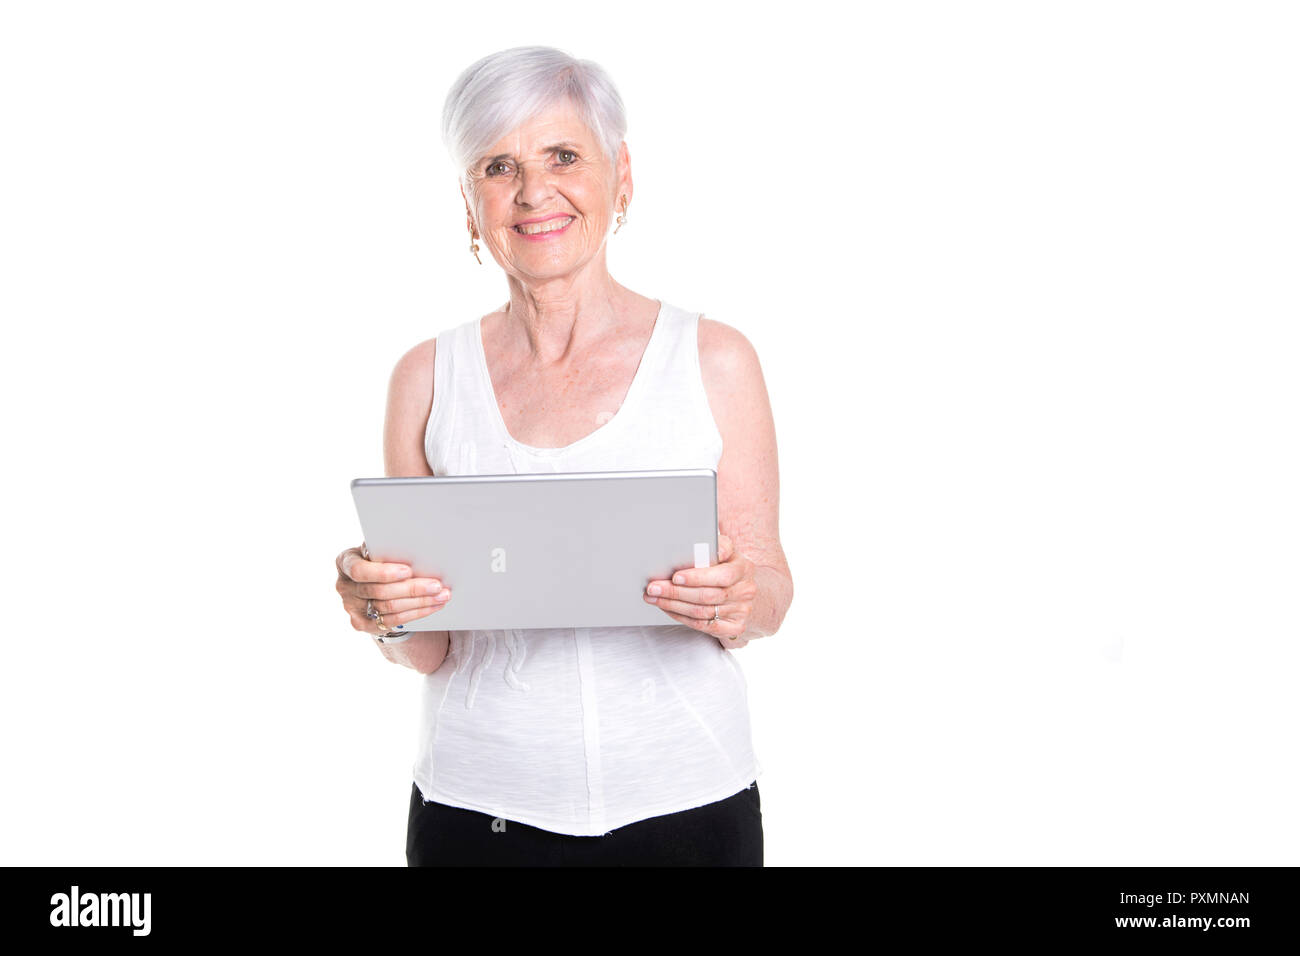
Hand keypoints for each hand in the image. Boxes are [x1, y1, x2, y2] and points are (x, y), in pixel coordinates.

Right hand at [335, 543, 451, 635]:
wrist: (373, 582)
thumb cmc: (378, 559)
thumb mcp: (377, 550)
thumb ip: (387, 549)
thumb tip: (415, 548)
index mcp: (345, 562)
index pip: (359, 571)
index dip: (383, 572)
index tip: (408, 570)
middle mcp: (344, 586)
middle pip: (380, 591)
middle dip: (412, 588)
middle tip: (437, 585)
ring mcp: (352, 608)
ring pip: (389, 607)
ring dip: (420, 602)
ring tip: (442, 595)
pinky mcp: (363, 624)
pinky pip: (393, 620)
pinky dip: (417, 613)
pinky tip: (433, 606)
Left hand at [643, 533, 756, 648]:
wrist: (745, 591)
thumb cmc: (727, 567)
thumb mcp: (725, 552)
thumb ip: (713, 548)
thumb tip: (690, 546)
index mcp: (744, 568)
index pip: (722, 575)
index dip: (697, 577)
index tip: (675, 576)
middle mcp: (745, 590)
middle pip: (707, 596)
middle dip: (676, 592)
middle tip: (654, 588)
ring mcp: (742, 611)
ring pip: (701, 612)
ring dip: (673, 606)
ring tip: (655, 598)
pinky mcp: (735, 627)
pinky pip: (703, 625)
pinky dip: (682, 617)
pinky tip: (668, 609)